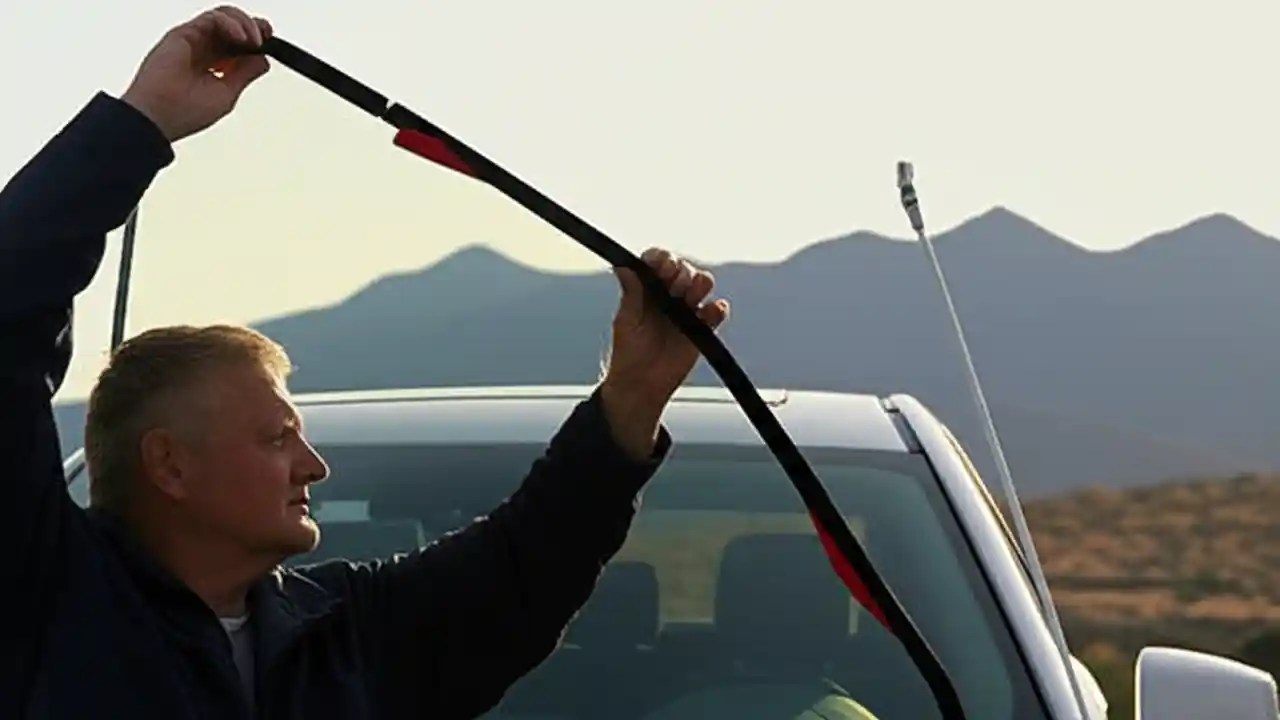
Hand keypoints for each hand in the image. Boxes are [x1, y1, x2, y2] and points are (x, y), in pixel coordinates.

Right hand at [120, 6, 272, 141]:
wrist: (158, 115)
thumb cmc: (185, 112)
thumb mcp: (227, 94)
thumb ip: (245, 74)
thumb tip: (263, 59)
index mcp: (214, 67)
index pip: (238, 46)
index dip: (256, 42)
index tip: (269, 43)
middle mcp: (204, 52)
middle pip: (233, 28)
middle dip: (254, 27)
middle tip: (266, 34)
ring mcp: (194, 41)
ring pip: (223, 18)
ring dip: (244, 24)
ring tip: (254, 40)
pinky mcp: (184, 33)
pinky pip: (212, 19)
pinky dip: (231, 23)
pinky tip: (241, 38)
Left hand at [600, 248, 729, 457]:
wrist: (642, 385)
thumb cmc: (628, 353)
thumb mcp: (626, 321)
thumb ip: (631, 293)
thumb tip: (624, 265)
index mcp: (648, 288)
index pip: (659, 261)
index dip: (662, 258)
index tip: (661, 266)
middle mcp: (669, 294)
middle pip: (684, 268)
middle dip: (682, 272)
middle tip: (673, 289)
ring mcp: (687, 310)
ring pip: (703, 283)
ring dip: (700, 285)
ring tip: (689, 300)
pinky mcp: (703, 328)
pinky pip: (717, 311)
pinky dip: (717, 308)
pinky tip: (708, 314)